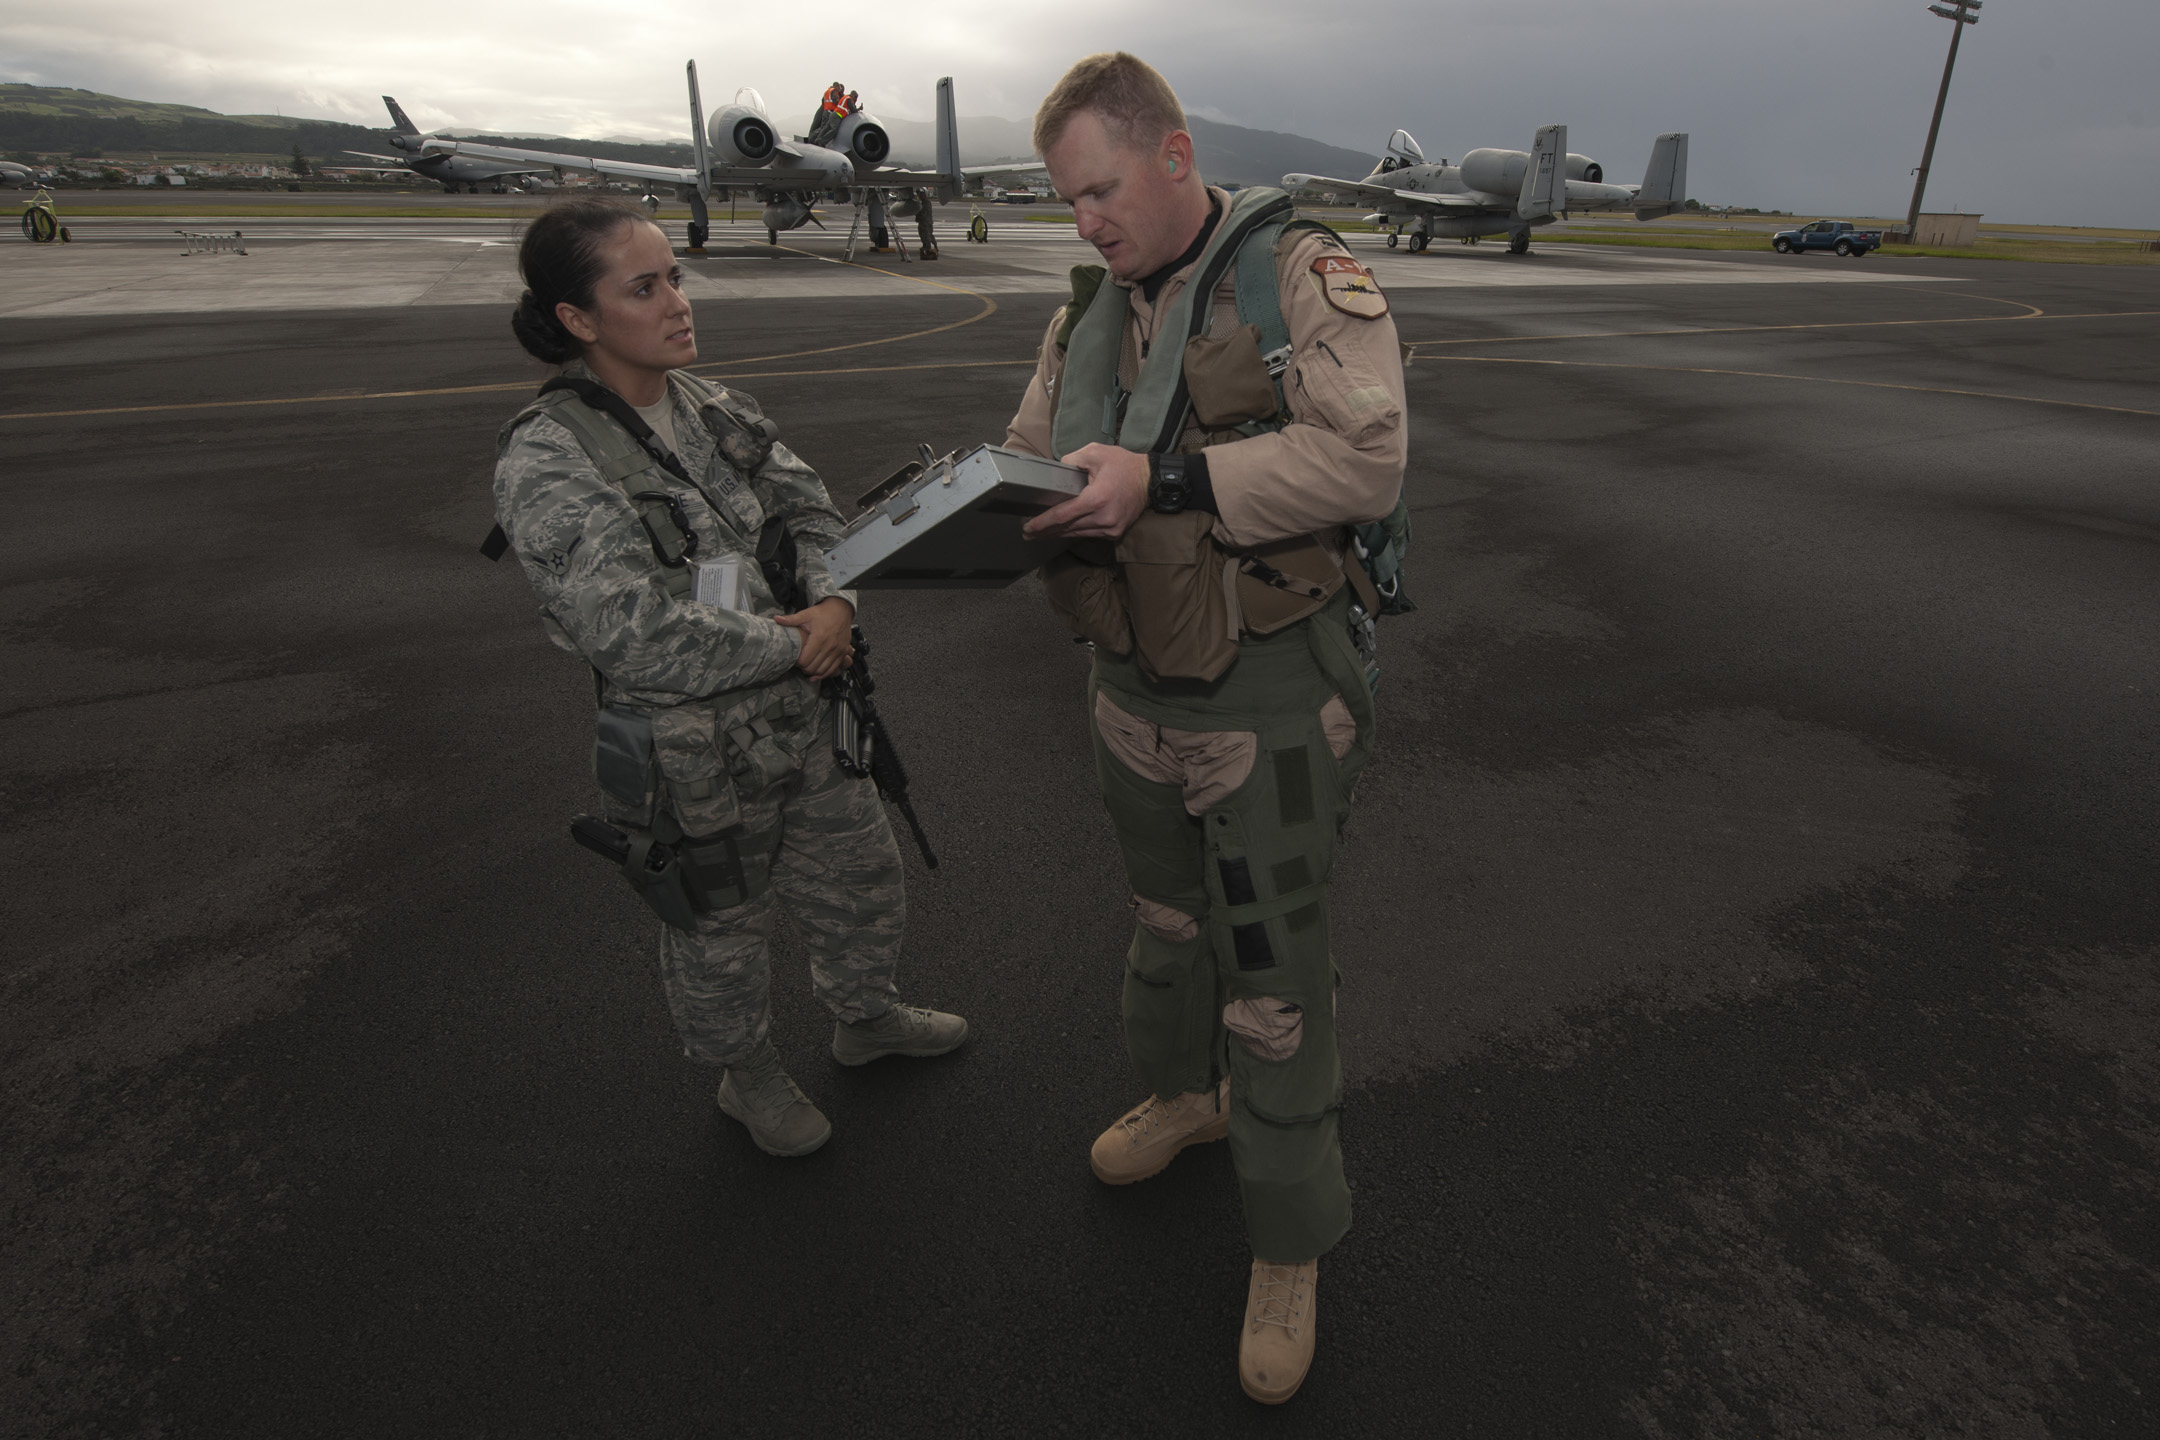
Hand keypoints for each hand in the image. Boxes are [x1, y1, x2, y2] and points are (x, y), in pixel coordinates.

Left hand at [774, 596, 855, 679]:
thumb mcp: (806, 614)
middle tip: (800, 663)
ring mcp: (838, 651)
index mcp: (819, 638)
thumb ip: (791, 620)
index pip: (805, 660)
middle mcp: (830, 646)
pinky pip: (833, 670)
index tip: (795, 658)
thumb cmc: (822, 613)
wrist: (841, 610)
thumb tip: (776, 619)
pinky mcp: (843, 653)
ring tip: (807, 667)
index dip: (798, 662)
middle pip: (813, 667)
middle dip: (804, 668)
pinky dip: (824, 674)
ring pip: (822, 671)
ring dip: (813, 672)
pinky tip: (817, 674)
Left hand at [1022, 443, 1148, 540]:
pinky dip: (1074, 532)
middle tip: (1027, 533)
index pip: (1063, 515)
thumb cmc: (1124, 465)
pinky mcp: (1115, 532)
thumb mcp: (1096, 452)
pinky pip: (1089, 533)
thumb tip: (1057, 470)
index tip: (1029, 527)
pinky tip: (1062, 531)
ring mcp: (1110, 528)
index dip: (1043, 523)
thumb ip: (1073, 460)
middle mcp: (1104, 517)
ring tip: (1040, 534)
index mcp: (1097, 498)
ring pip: (1077, 533)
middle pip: (1067, 528)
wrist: (1150, 480)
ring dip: (1058, 534)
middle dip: (1046, 531)